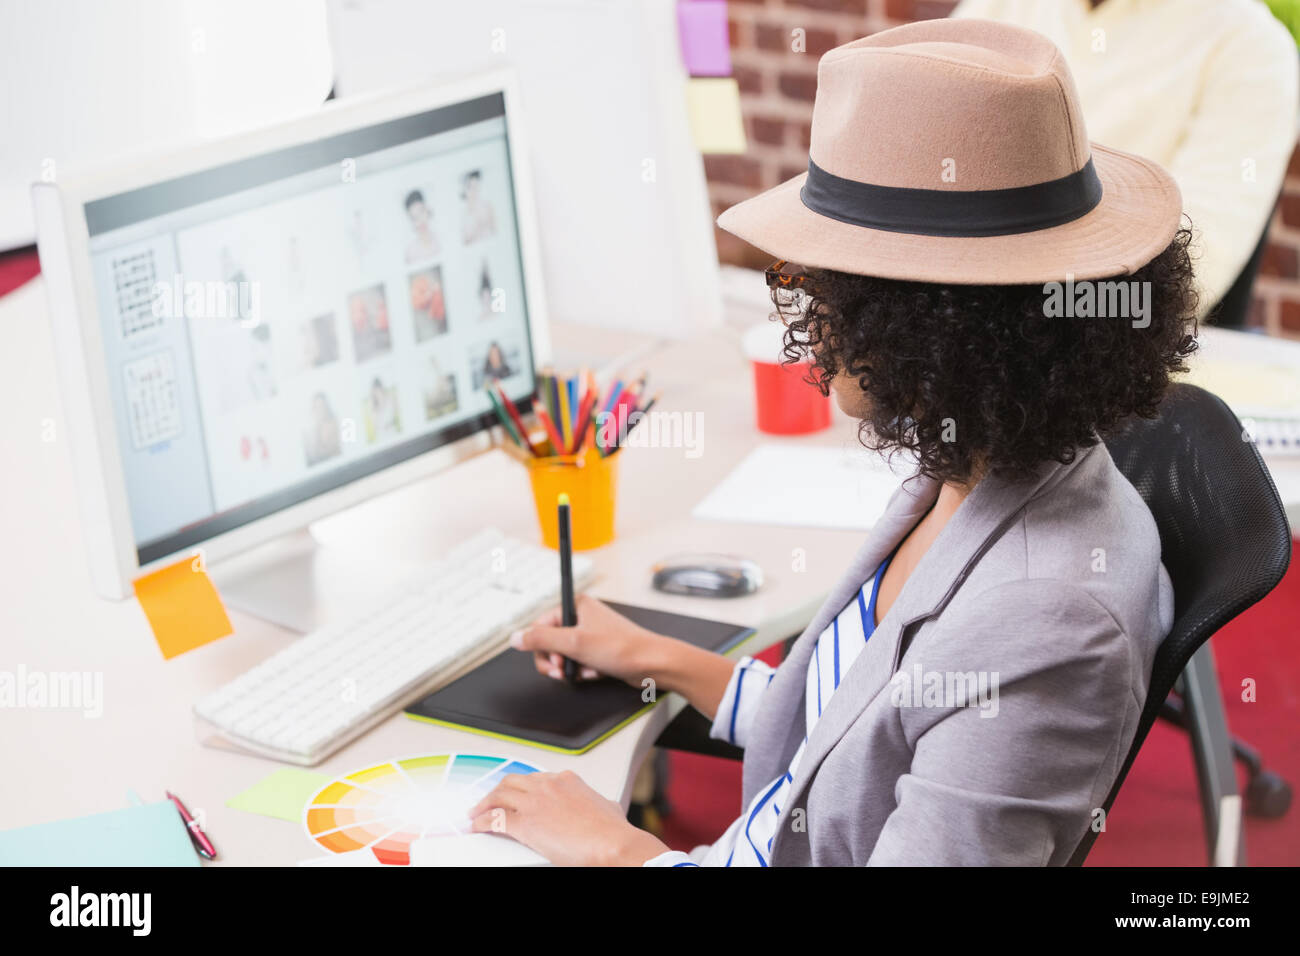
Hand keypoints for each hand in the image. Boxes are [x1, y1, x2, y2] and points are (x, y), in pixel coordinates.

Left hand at [467, 770, 668, 865]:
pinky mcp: (526, 823)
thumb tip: (602, 807)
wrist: (611, 843)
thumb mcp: (608, 806)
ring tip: (476, 812)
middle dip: (498, 790)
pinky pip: (496, 819)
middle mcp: (548, 785)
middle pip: (512, 781)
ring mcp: (535, 802)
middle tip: (490, 800)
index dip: (521, 786)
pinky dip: (482, 822)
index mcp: (567, 779)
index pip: (535, 778)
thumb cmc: (612, 831)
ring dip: (484, 804)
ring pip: (499, 795)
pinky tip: (477, 826)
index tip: (515, 793)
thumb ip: (598, 803)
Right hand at [510, 595, 663, 685]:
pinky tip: (596, 672)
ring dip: (572, 668)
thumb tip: (515, 637)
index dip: (542, 647)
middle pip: (550, 642)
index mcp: (576, 605)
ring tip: (587, 670)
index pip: (541, 625)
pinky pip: (578, 663)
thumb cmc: (622, 648)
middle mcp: (582, 616)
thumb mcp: (575, 643)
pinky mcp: (598, 650)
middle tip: (564, 671)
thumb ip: (541, 639)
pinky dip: (584, 671)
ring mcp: (590, 634)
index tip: (552, 661)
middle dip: (556, 661)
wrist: (652, 665)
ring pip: (564, 655)